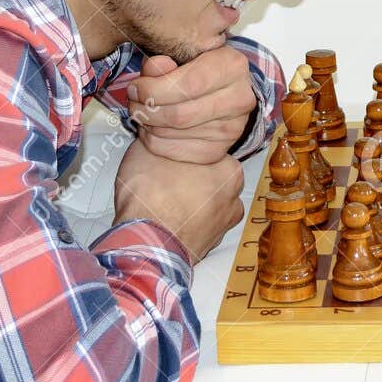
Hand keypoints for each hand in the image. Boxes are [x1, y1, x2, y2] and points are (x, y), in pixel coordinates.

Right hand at [113, 139, 245, 262]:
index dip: (190, 156)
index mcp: (229, 170)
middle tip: (167, 180)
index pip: (213, 155)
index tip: (175, 159)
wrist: (147, 242)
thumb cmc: (153, 197)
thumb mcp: (147, 149)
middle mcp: (234, 199)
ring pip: (207, 206)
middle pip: (213, 181)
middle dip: (193, 180)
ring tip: (164, 202)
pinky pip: (198, 229)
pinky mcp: (209, 247)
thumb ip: (161, 140)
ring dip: (190, 205)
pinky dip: (186, 225)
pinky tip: (167, 220)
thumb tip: (155, 134)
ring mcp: (224, 225)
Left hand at [126, 46, 256, 164]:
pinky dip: (152, 140)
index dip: (154, 89)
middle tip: (133, 101)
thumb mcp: (183, 56)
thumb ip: (164, 61)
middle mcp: (240, 99)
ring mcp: (232, 129)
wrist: (222, 92)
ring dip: (146, 124)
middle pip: (180, 114)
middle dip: (146, 109)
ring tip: (141, 111)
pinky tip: (152, 126)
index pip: (189, 85)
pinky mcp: (218, 150)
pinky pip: (173, 151)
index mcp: (233, 66)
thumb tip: (153, 68)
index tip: (136, 88)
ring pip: (173, 133)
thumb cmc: (199, 70)